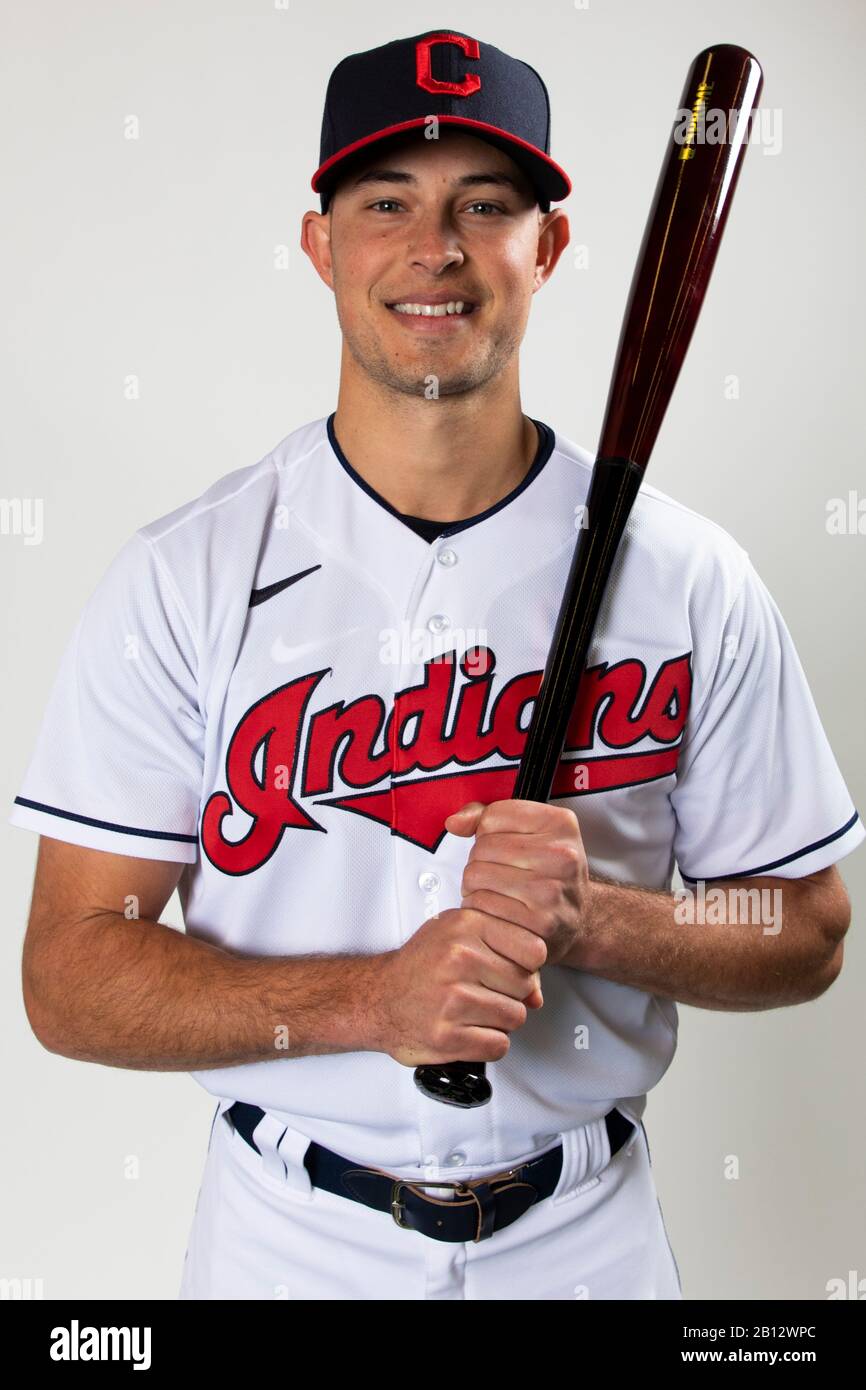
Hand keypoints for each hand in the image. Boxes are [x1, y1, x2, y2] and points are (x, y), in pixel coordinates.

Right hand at [373, 907, 546, 1068]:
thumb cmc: (420, 968)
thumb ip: (503, 951)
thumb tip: (537, 994)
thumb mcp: (458, 935)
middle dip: (512, 994)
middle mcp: (459, 958)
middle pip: (526, 986)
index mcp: (465, 926)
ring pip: (516, 1017)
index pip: (534, 950)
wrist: (378, 998)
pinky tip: (470, 1030)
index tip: (511, 969)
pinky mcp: (447, 1035)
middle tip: (486, 992)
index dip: (528, 965)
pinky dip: (488, 1043)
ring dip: (500, 1020)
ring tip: (475, 1011)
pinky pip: (498, 1044)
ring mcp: (453, 998)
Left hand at [445, 799, 590, 967]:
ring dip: (473, 886)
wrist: (578, 916)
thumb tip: (455, 822)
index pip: (492, 816)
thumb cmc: (549, 871)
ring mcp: (551, 890)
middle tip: (494, 871)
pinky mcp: (538, 922)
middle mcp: (562, 855)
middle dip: (478, 860)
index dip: (485, 832)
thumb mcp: (529, 831)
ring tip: (493, 889)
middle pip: (481, 848)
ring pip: (475, 876)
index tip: (500, 843)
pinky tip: (496, 908)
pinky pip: (481, 906)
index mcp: (560, 824)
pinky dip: (478, 908)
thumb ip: (487, 817)